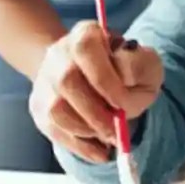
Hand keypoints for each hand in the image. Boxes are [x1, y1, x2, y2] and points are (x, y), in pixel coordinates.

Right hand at [30, 21, 163, 162]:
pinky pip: (53, 129)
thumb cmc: (126, 71)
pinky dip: (79, 145)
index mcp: (86, 34)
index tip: (124, 104)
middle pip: (66, 81)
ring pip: (55, 109)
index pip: (86, 49)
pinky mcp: (38, 105)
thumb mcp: (145, 63)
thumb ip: (140, 66)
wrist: (96, 77)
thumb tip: (123, 78)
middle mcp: (59, 52)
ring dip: (86, 130)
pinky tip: (98, 150)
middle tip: (116, 131)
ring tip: (107, 136)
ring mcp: (44, 79)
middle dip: (95, 113)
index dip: (106, 80)